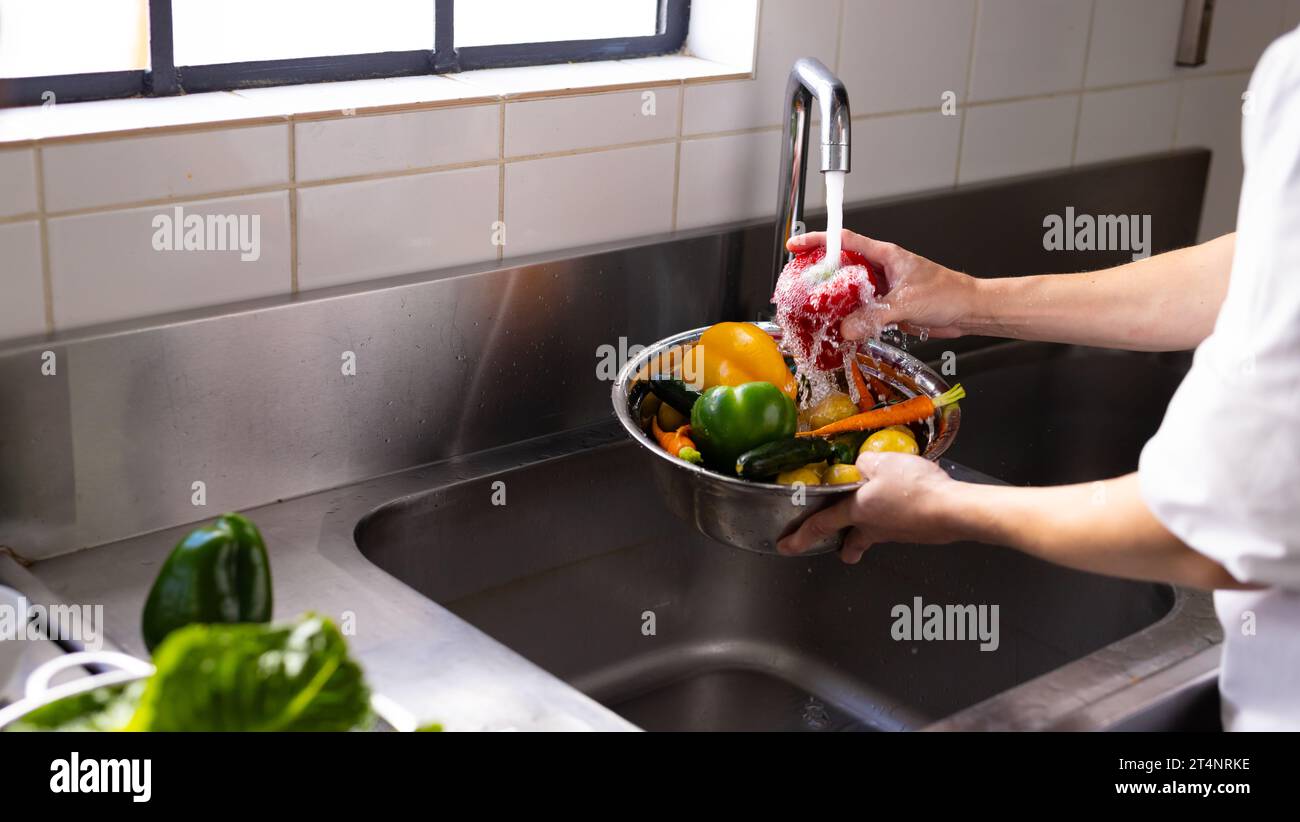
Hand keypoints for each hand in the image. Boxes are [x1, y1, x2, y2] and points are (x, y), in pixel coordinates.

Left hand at [776, 452, 958, 563]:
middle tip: (842, 551)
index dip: (799, 538)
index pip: (819, 525)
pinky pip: (898, 525)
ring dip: (873, 528)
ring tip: (877, 514)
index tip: (786, 548)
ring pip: (876, 534)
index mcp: (856, 511)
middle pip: (852, 542)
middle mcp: (873, 528)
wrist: (953, 510)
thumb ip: (866, 462)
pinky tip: (906, 500)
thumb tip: (862, 465)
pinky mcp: (915, 532)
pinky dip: (897, 516)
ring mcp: (895, 534)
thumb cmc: (916, 489)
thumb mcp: (882, 461)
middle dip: (845, 548)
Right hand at [787, 230, 977, 340]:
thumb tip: (847, 328)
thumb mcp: (907, 303)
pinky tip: (840, 329)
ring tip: (815, 312)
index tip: (797, 247)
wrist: (968, 311)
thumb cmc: (949, 293)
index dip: (818, 242)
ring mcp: (882, 289)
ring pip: (849, 292)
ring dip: (834, 302)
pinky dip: (849, 320)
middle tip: (799, 286)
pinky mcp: (886, 307)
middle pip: (841, 268)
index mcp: (885, 256)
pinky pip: (860, 311)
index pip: (844, 241)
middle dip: (819, 276)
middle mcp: (880, 270)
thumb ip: (876, 315)